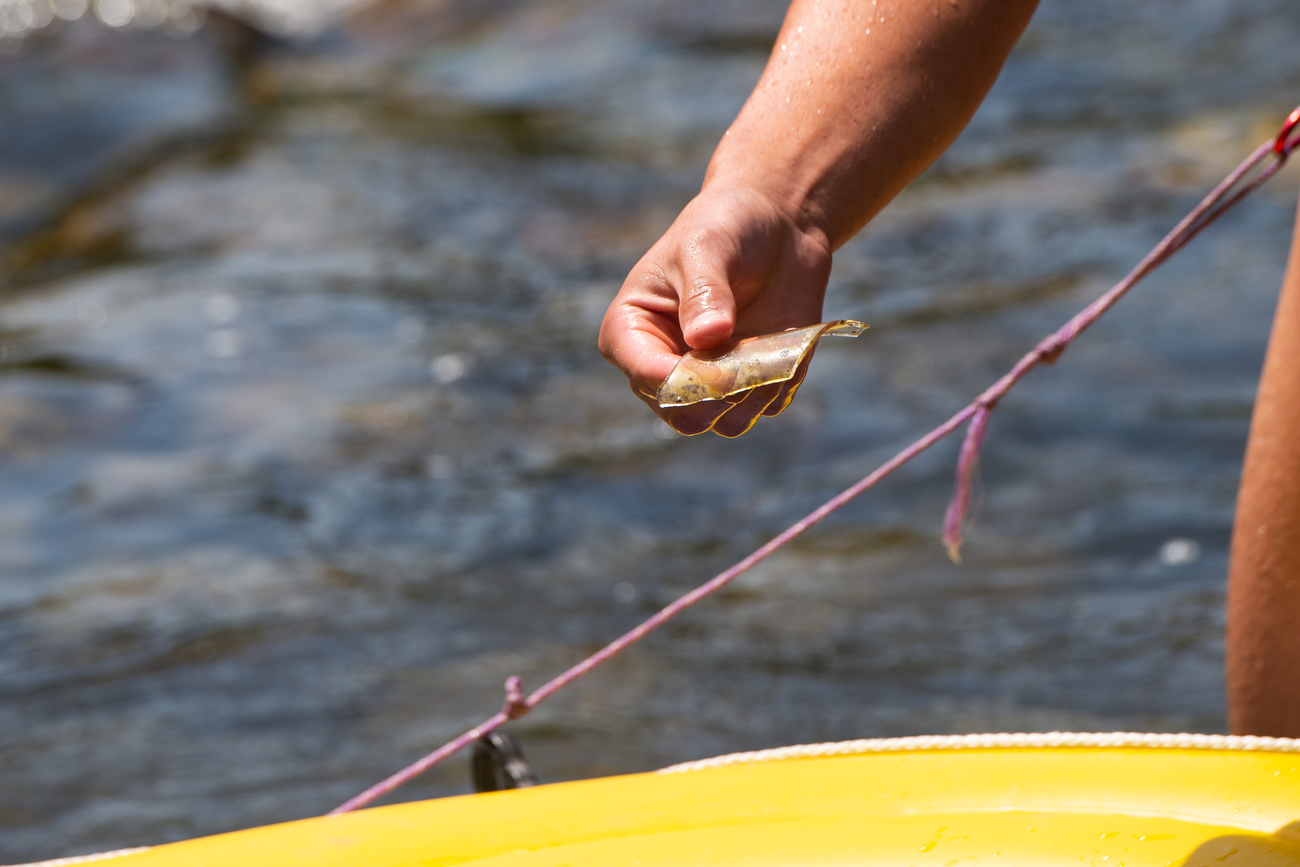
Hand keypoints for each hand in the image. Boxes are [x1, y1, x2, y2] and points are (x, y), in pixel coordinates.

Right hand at [598, 184, 831, 436]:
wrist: (775, 223)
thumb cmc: (724, 225)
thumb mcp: (707, 246)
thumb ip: (704, 292)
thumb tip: (707, 337)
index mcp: (631, 333)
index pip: (646, 378)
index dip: (682, 377)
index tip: (717, 347)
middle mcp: (664, 368)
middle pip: (683, 415)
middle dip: (722, 392)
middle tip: (752, 351)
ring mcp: (708, 382)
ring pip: (726, 421)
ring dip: (756, 390)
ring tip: (771, 342)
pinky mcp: (749, 386)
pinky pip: (766, 407)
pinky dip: (782, 381)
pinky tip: (785, 343)